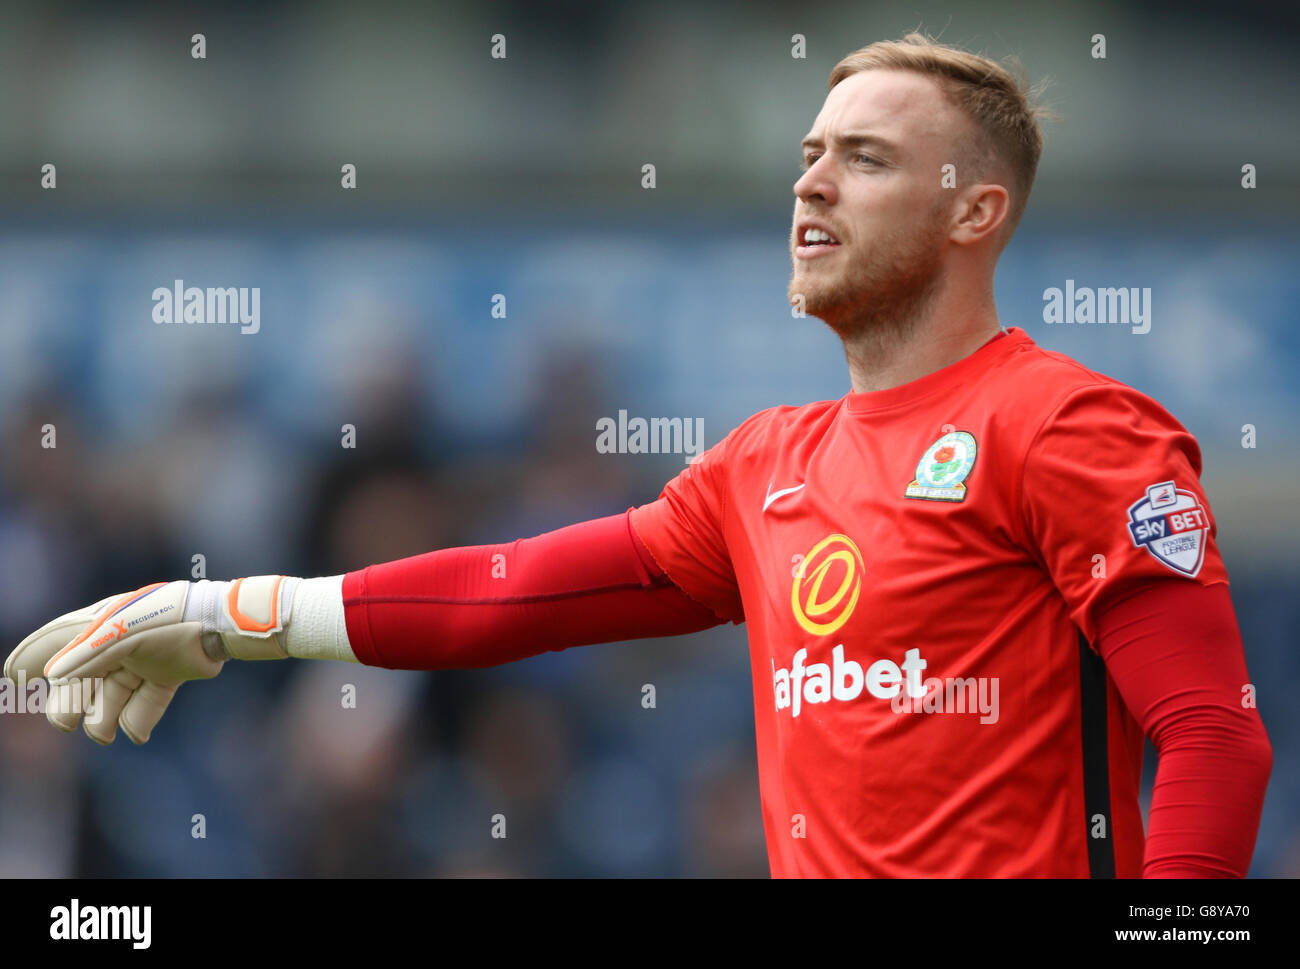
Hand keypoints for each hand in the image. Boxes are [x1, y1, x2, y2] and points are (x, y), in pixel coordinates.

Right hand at [4, 576, 293, 744]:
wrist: (218, 624)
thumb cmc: (166, 618)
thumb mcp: (119, 631)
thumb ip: (85, 653)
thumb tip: (50, 676)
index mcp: (101, 625)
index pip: (58, 640)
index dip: (33, 655)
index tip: (11, 673)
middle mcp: (117, 645)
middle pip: (80, 683)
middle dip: (68, 706)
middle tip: (69, 722)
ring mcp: (141, 662)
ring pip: (110, 700)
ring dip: (102, 719)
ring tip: (104, 732)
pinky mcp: (166, 676)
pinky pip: (144, 707)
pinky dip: (138, 722)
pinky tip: (135, 732)